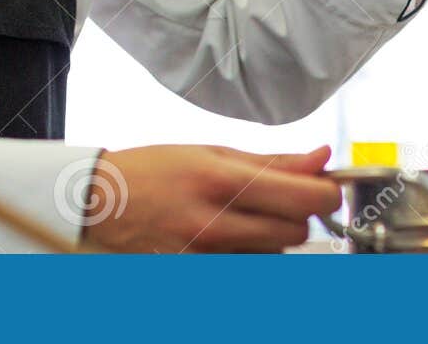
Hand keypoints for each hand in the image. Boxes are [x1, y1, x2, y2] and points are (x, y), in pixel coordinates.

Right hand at [81, 144, 339, 252]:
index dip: (327, 193)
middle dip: (296, 215)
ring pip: (276, 253)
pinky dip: (250, 254)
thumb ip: (271, 161)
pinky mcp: (201, 275)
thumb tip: (321, 158)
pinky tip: (228, 237)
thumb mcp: (211, 153)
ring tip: (241, 216)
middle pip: (297, 232)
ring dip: (272, 236)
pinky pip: (249, 268)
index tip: (323, 186)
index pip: (306, 199)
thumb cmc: (154, 170)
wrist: (101, 202)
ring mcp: (208, 256)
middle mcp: (217, 223)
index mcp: (221, 181)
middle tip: (275, 198)